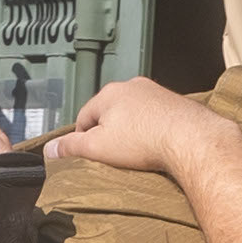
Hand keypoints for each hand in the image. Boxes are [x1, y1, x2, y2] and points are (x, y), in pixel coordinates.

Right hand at [47, 76, 234, 180]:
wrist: (191, 139)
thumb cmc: (143, 141)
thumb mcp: (97, 148)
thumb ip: (71, 147)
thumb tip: (49, 149)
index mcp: (108, 94)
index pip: (84, 116)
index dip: (82, 138)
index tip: (88, 155)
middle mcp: (132, 86)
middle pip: (110, 112)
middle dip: (109, 132)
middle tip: (114, 156)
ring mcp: (156, 92)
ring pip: (134, 113)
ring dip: (132, 130)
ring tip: (137, 152)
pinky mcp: (176, 103)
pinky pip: (155, 116)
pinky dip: (153, 129)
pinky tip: (157, 146)